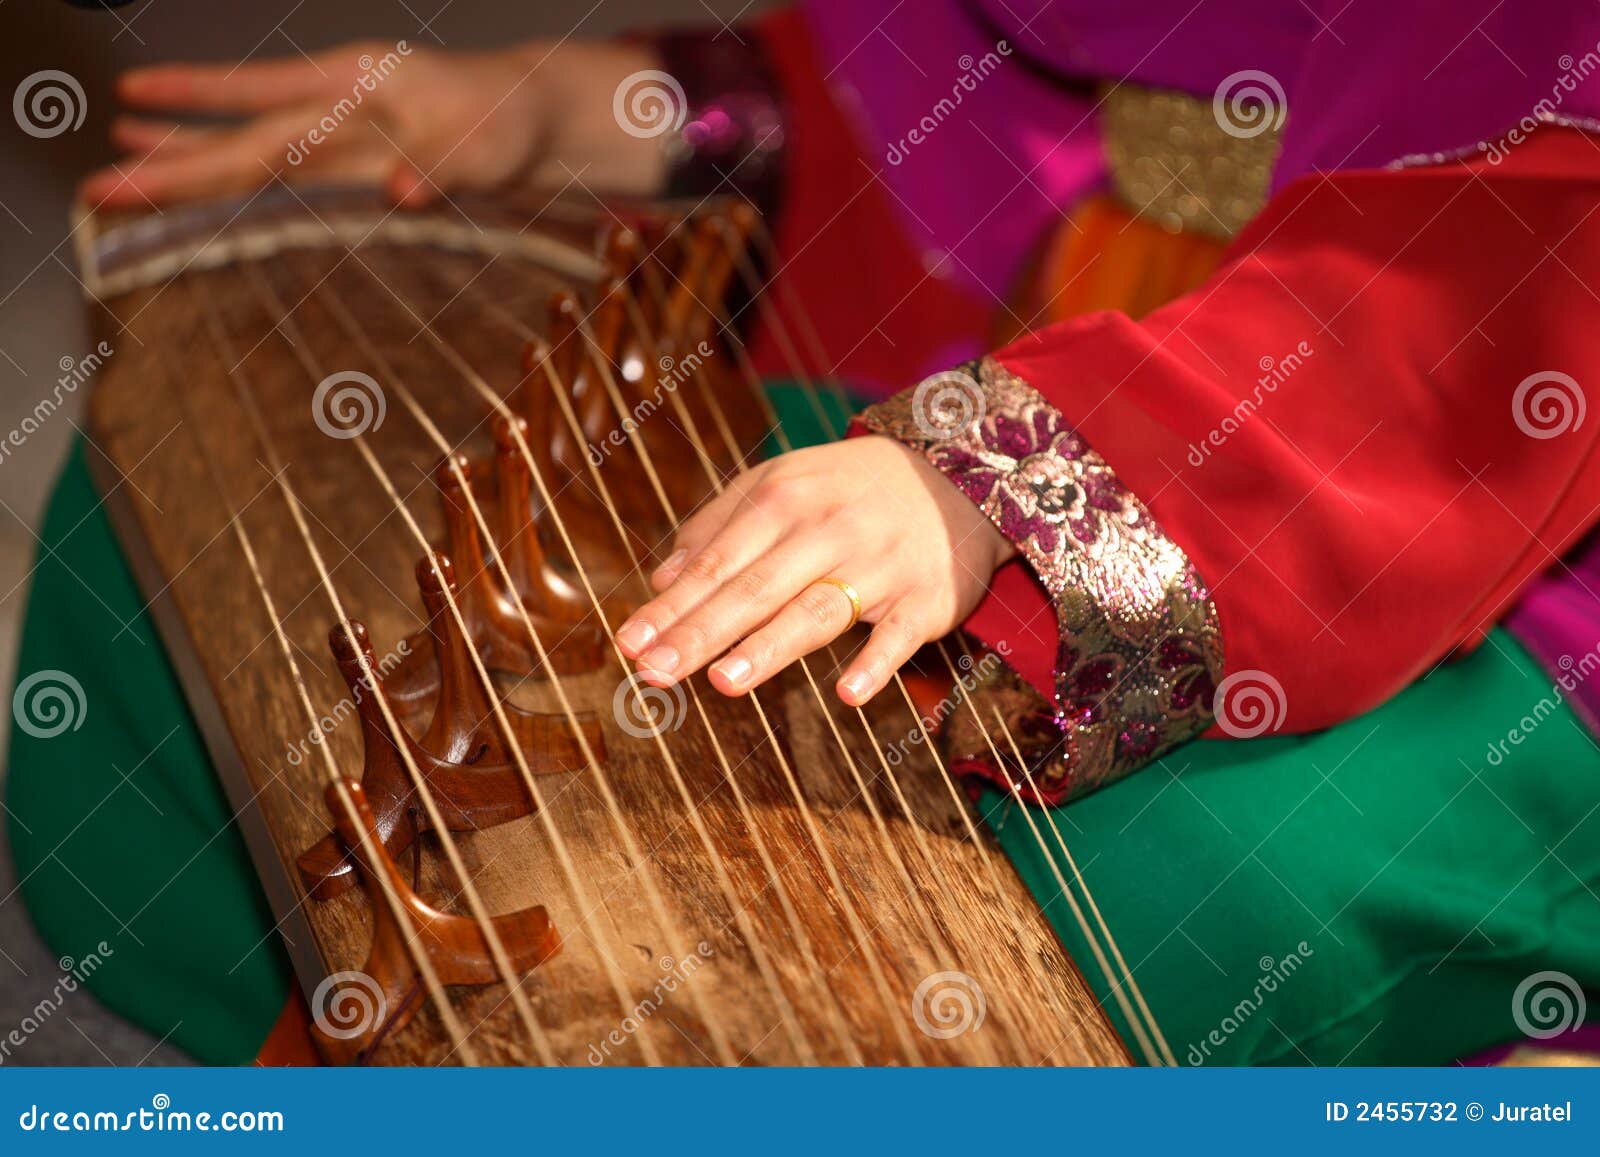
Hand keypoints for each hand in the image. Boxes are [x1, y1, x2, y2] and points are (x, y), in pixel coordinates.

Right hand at [81, 39, 666, 207]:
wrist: (531, 117)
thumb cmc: (510, 124)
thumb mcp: (486, 148)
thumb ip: (440, 169)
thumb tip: (399, 195)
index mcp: (358, 88)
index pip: (268, 110)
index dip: (201, 112)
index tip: (134, 106)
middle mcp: (335, 107)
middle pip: (242, 142)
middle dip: (171, 167)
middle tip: (100, 189)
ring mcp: (338, 134)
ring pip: (249, 153)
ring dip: (185, 161)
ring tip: (119, 168)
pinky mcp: (347, 161)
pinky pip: (276, 170)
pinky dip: (228, 171)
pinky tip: (183, 171)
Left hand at [614, 436, 1016, 704]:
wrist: (959, 473)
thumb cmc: (850, 489)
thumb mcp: (781, 483)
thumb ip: (718, 526)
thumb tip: (661, 580)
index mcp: (784, 500)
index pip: (717, 561)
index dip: (672, 605)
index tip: (629, 643)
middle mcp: (828, 529)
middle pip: (756, 588)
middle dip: (701, 632)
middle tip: (654, 673)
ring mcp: (880, 565)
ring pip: (819, 609)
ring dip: (771, 646)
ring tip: (723, 681)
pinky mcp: (927, 599)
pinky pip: (899, 636)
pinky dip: (877, 663)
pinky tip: (848, 694)